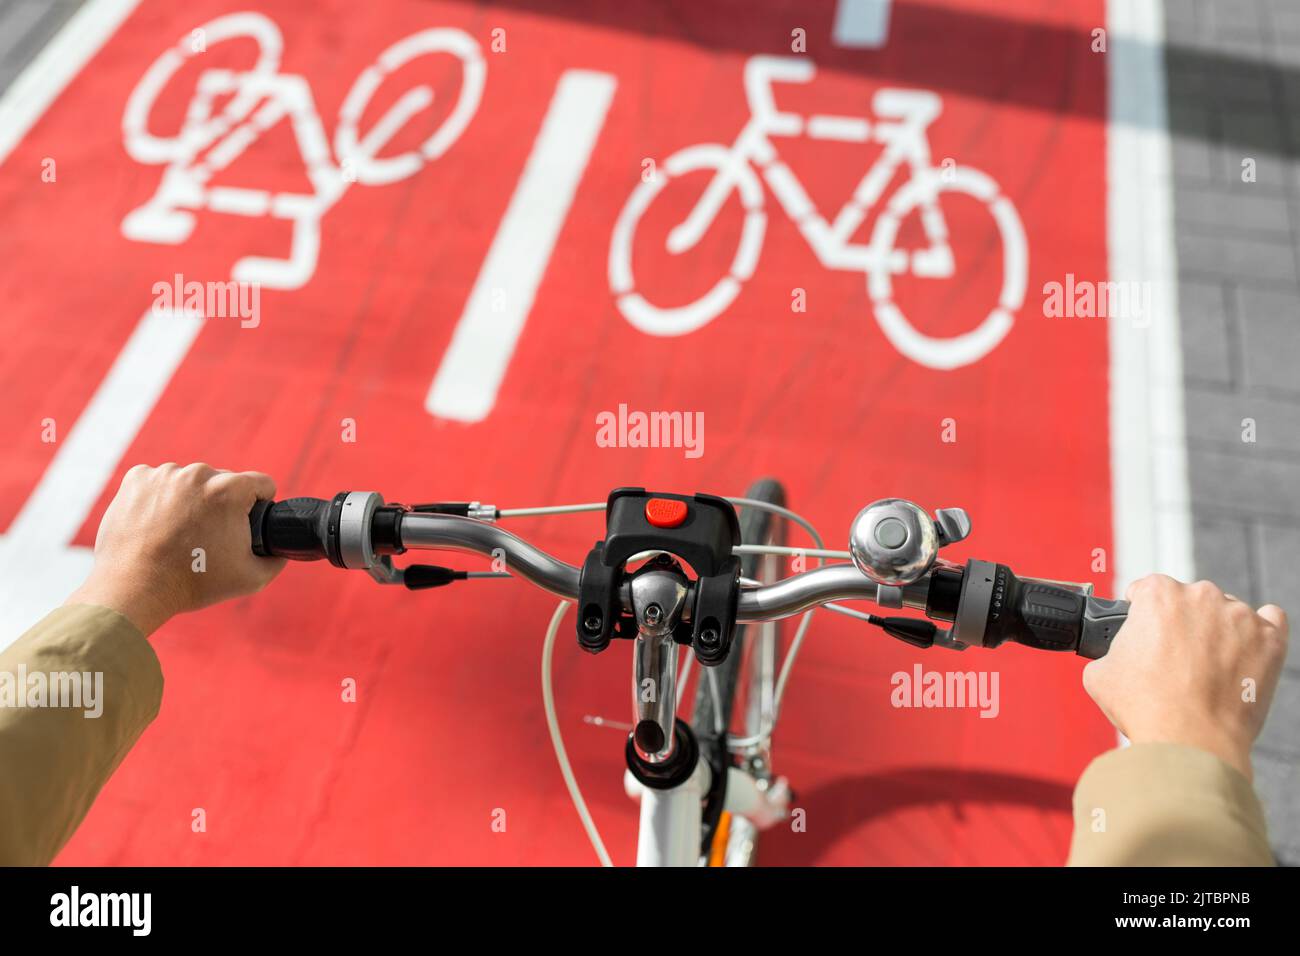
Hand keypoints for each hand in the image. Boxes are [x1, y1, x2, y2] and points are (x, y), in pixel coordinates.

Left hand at [67, 463, 286, 635]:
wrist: (135, 588)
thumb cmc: (194, 583)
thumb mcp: (251, 578)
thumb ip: (277, 559)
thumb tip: (282, 549)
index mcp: (229, 490)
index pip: (261, 483)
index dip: (261, 504)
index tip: (247, 523)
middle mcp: (197, 473)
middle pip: (223, 482)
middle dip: (221, 504)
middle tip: (207, 536)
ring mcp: (164, 473)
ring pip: (190, 481)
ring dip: (190, 499)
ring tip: (179, 532)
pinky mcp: (136, 478)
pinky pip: (159, 481)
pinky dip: (160, 498)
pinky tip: (157, 523)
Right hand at [1082, 574, 1288, 780]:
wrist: (1190, 741)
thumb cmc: (1148, 707)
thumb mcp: (1100, 672)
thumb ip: (1109, 650)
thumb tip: (1119, 655)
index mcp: (1158, 595)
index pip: (1148, 589)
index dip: (1142, 612)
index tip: (1145, 631)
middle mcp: (1201, 596)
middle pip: (1189, 600)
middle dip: (1180, 624)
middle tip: (1173, 658)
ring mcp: (1240, 617)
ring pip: (1226, 613)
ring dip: (1217, 632)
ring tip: (1207, 668)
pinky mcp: (1270, 640)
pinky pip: (1270, 620)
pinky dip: (1259, 632)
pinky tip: (1244, 651)